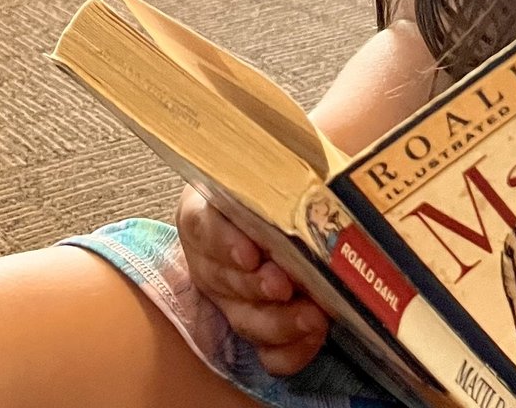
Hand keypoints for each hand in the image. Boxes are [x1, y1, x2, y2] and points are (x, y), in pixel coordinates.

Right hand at [176, 185, 327, 375]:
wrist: (308, 192)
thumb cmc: (286, 173)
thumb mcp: (273, 160)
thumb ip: (275, 166)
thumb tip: (296, 166)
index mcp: (206, 210)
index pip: (202, 227)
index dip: (223, 243)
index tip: (250, 253)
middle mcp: (212, 258)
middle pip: (223, 281)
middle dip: (256, 287)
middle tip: (285, 283)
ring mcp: (232, 298)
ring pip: (245, 321)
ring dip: (279, 323)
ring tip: (313, 316)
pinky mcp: (258, 326)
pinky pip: (268, 354)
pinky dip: (292, 352)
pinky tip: (313, 338)